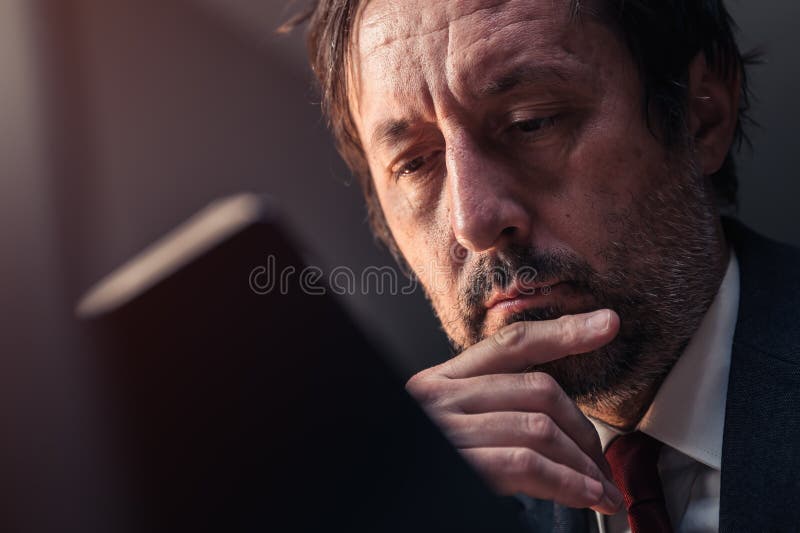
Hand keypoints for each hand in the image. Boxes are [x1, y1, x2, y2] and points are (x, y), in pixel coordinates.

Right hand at [405, 309, 622, 514]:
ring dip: (583, 465)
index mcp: (440, 381)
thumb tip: (551, 422)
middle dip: (584, 428)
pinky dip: (567, 483)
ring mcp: (449, 429)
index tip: (605, 325)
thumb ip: (485, 410)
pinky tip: (585, 496)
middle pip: (537, 389)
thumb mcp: (446, 427)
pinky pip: (527, 464)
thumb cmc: (420, 469)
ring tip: (599, 491)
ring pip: (540, 428)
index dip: (562, 332)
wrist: (380, 503)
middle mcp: (442, 397)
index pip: (511, 343)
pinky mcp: (462, 463)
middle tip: (601, 464)